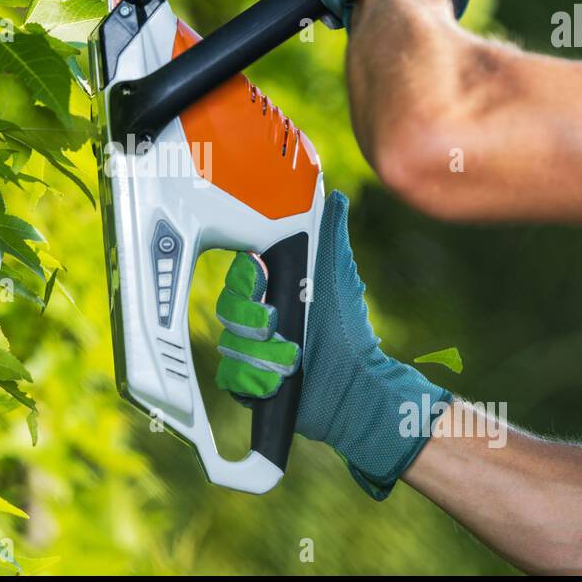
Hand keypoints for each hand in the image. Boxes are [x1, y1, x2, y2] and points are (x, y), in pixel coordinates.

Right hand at [214, 190, 453, 498]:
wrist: (354, 384)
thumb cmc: (346, 328)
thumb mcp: (337, 278)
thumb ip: (331, 235)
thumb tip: (333, 197)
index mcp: (272, 290)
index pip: (238, 277)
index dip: (245, 281)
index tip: (262, 280)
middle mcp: (256, 319)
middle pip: (227, 311)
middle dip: (252, 321)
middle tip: (277, 327)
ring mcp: (248, 351)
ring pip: (229, 346)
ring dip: (261, 355)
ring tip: (291, 360)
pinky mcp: (247, 382)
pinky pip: (230, 378)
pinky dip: (252, 381)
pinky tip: (274, 382)